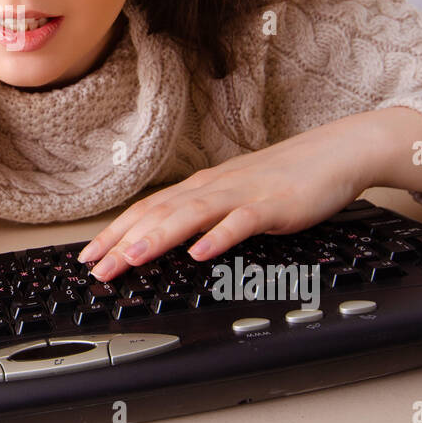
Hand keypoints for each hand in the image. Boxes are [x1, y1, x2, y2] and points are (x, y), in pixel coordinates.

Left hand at [76, 113, 382, 280]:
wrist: (334, 154)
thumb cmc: (284, 180)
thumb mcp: (235, 198)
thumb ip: (203, 215)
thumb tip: (171, 240)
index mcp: (201, 187)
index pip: (147, 210)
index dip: (115, 233)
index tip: (88, 257)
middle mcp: (213, 188)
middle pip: (159, 214)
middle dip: (124, 242)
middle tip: (97, 268)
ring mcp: (241, 195)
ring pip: (191, 215)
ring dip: (160, 237)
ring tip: (133, 258)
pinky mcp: (271, 205)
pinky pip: (241, 222)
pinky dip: (218, 237)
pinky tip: (201, 253)